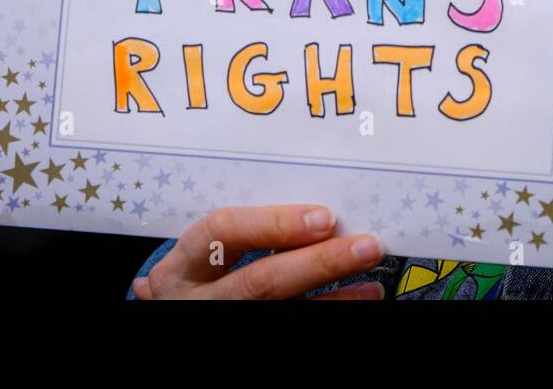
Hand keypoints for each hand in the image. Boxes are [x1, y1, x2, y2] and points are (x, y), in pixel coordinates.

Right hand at [131, 205, 385, 299]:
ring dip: (336, 294)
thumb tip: (316, 208)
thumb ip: (247, 231)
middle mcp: (198, 299)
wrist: (179, 321)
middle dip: (319, 262)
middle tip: (366, 245)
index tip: (324, 216)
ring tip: (373, 280)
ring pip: (282, 309)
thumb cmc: (201, 274)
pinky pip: (293, 324)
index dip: (273, 223)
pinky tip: (359, 298)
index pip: (223, 232)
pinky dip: (332, 310)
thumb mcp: (206, 253)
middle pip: (261, 281)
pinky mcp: (246, 344)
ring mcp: (221, 321)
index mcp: (184, 264)